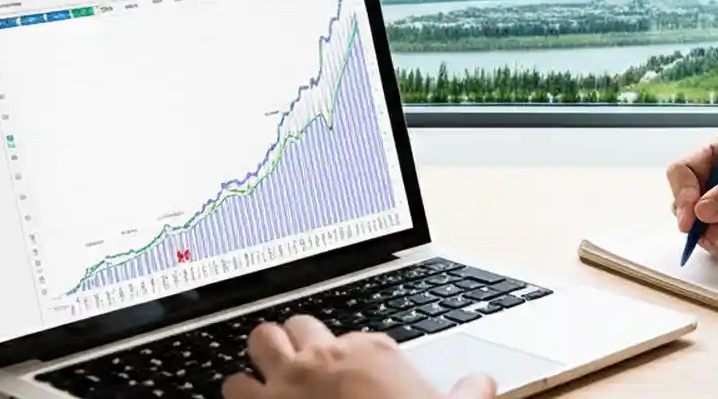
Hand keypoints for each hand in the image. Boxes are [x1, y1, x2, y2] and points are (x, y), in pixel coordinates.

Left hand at [223, 316, 495, 398]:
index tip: (350, 373)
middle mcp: (326, 357)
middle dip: (295, 344)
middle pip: (296, 325)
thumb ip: (469, 391)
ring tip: (267, 382)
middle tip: (302, 367)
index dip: (347, 355)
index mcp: (371, 352)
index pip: (349, 334)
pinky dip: (239, 394)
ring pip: (258, 344)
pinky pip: (231, 387)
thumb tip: (485, 382)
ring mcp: (288, 382)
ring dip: (260, 364)